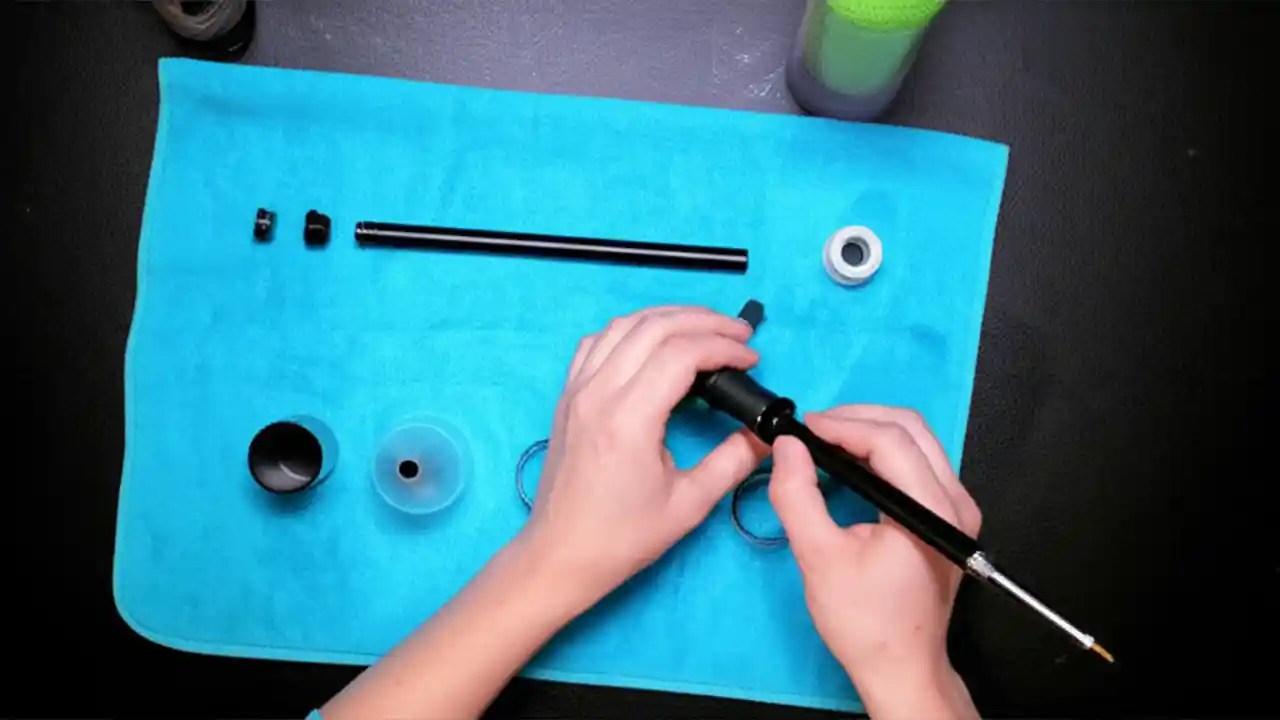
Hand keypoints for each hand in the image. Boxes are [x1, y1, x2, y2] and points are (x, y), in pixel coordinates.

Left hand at [520, 306, 769, 610]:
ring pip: (623, 325)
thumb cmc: (622, 537)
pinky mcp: (567, 396)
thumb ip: (732, 461)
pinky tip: (653, 342)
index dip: (722, 346)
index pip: (680, 353)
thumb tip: (766, 433)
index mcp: (628, 419)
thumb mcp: (689, 504)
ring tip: (704, 329)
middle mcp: (598, 393)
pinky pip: (597, 342)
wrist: (560, 554)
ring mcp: (577, 390)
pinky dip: (630, 330)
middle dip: (703, 321)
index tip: (751, 359)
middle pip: (653, 326)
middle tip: (739, 334)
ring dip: (668, 317)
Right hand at [768, 405, 981, 718]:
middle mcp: (956, 501)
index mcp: (932, 509)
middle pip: (910, 427)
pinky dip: (882, 450)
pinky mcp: (949, 516)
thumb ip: (798, 496)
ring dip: (869, 430)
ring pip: (917, 439)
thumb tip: (786, 445)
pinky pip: (919, 461)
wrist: (901, 666)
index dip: (841, 425)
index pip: (889, 440)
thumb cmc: (864, 621)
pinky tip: (850, 462)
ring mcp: (958, 507)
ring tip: (825, 441)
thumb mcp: (818, 557)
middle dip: (856, 418)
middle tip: (812, 430)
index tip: (800, 428)